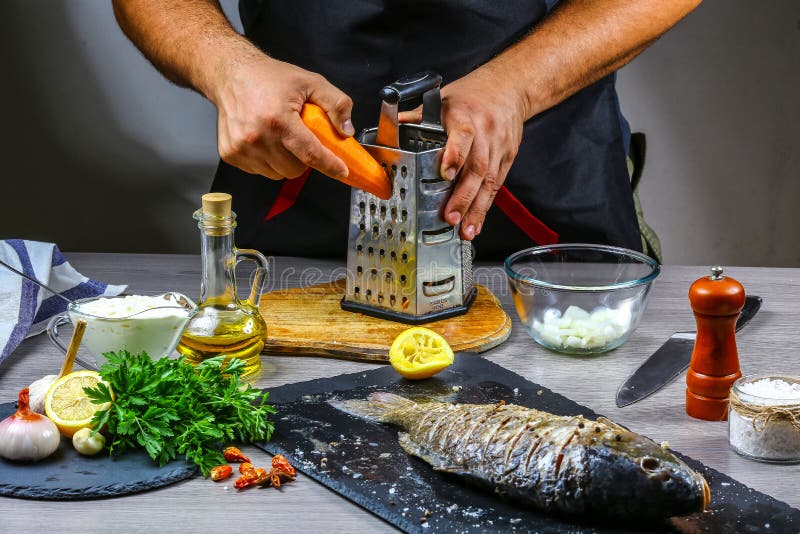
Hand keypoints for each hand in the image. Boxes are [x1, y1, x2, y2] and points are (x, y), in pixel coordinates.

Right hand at [212, 54, 353, 180]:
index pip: (310, 153)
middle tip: (299, 138)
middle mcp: (257, 136)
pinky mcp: (230, 154)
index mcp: (278, 119)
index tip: (342, 172)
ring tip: (280, 138)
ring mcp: (241, 147)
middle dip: (303, 159)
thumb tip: (346, 130)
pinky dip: (267, 161)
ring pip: (277, 173)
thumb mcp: (310, 82)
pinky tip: (264, 140)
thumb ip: (335, 103)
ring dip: (284, 161)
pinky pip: (259, 171)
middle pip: (294, 169)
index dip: (329, 165)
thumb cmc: (269, 77)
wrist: (230, 73)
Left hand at [401, 66, 525, 239]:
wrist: (508, 88)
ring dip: (476, 209)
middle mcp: (485, 133)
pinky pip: (496, 185)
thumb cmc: (471, 96)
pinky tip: (476, 223)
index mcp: (465, 116)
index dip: (455, 155)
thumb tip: (393, 124)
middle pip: (477, 168)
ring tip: (466, 230)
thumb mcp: (443, 99)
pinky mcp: (507, 158)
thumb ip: (418, 116)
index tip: (445, 175)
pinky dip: (485, 206)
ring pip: (489, 181)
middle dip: (463, 196)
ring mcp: (498, 147)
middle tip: (449, 218)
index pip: (462, 136)